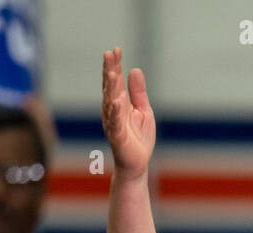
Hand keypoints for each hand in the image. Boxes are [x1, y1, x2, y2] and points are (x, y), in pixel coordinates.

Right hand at [101, 47, 155, 180]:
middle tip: (109, 54)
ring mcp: (114, 123)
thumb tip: (134, 69)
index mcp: (119, 103)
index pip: (115, 81)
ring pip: (110, 102)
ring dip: (110, 88)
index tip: (116, 50)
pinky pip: (116, 123)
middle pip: (110, 88)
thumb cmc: (138, 138)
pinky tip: (117, 100)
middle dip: (109, 70)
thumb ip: (138, 92)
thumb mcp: (143, 110)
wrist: (137, 163)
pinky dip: (116, 112)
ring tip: (111, 72)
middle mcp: (112, 111)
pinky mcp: (118, 137)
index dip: (115, 65)